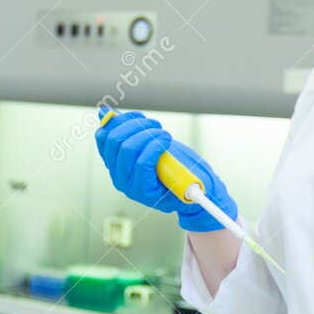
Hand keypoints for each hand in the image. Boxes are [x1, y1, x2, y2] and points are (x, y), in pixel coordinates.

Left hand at [94, 110, 236, 231]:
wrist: (173, 179)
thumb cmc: (187, 182)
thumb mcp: (193, 184)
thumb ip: (194, 184)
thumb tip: (209, 196)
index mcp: (143, 192)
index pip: (140, 164)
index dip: (153, 146)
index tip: (168, 137)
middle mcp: (124, 181)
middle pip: (123, 147)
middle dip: (144, 132)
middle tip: (161, 129)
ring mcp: (115, 167)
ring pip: (112, 138)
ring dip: (133, 124)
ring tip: (152, 124)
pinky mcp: (111, 154)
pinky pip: (104, 134)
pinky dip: (119, 121)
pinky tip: (136, 118)